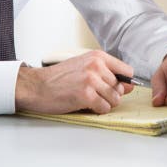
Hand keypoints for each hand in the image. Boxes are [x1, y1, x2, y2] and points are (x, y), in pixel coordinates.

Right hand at [15, 50, 134, 113]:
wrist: (36, 86)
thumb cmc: (58, 78)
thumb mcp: (84, 66)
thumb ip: (107, 73)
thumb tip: (130, 87)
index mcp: (98, 56)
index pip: (127, 71)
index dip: (123, 83)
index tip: (115, 88)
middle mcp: (96, 66)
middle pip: (121, 88)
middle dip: (110, 95)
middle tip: (94, 95)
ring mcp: (91, 80)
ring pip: (115, 99)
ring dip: (104, 103)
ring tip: (90, 100)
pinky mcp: (85, 95)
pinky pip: (104, 107)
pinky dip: (97, 110)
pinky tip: (86, 105)